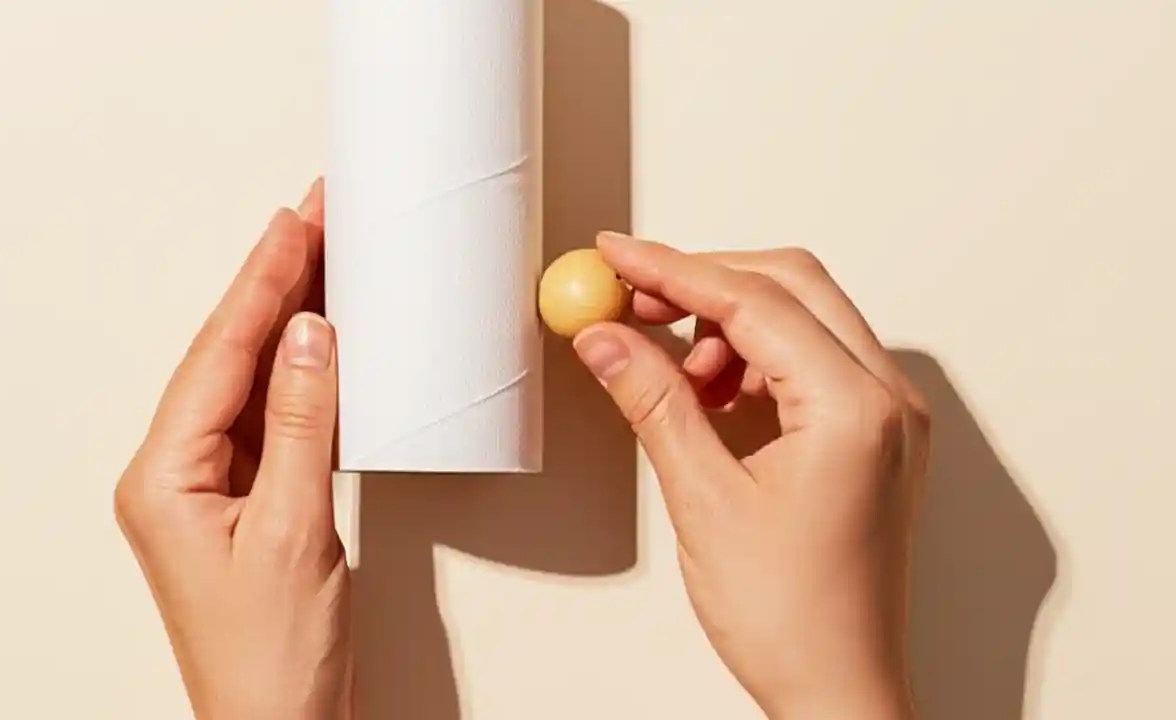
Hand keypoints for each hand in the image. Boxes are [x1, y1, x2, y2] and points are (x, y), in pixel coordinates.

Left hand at [114, 180, 353, 719]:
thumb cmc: (272, 655)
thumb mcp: (294, 530)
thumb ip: (300, 424)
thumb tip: (309, 336)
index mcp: (165, 476)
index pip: (217, 356)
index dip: (260, 283)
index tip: (294, 222)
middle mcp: (176, 472)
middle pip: (226, 354)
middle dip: (271, 282)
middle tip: (314, 217)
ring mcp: (210, 484)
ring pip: (249, 378)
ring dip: (287, 317)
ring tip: (323, 255)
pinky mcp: (247, 496)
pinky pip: (272, 413)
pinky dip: (302, 370)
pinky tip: (325, 338)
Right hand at [574, 233, 928, 719]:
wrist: (839, 689)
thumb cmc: (792, 619)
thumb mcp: (704, 500)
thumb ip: (653, 403)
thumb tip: (606, 339)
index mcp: (855, 409)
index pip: (753, 300)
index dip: (673, 270)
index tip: (618, 257)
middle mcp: (887, 399)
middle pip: (790, 286)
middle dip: (703, 284)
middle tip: (631, 299)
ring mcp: (887, 416)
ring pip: (803, 317)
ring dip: (730, 325)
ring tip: (672, 369)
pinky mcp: (873, 435)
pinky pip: (813, 360)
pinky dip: (756, 359)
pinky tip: (712, 394)